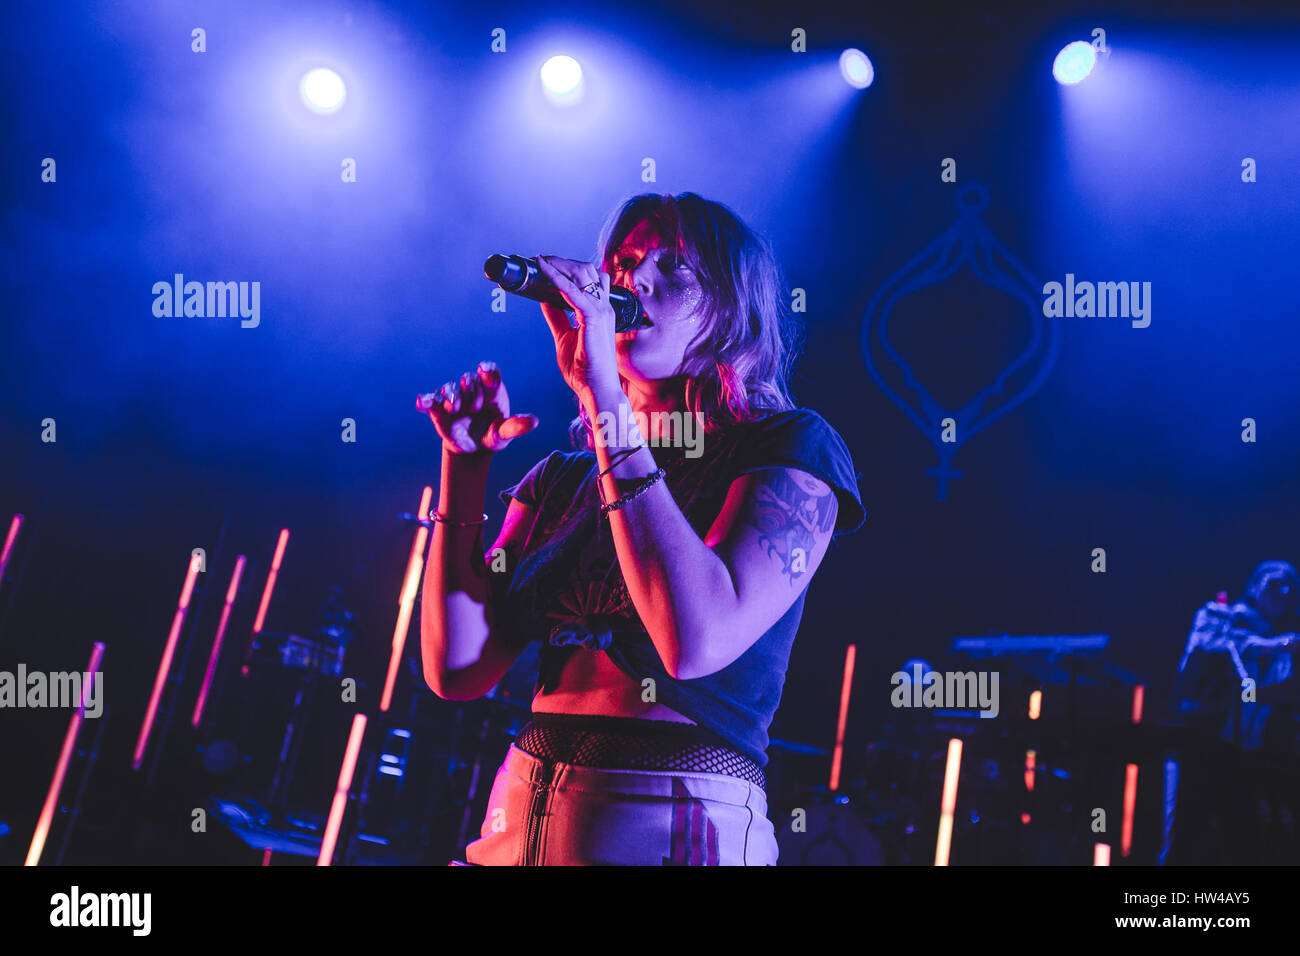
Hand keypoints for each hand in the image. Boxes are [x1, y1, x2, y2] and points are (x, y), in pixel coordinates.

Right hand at [417, 361, 537, 453]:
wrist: (472, 448)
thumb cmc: (493, 435)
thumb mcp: (505, 433)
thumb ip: (516, 426)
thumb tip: (535, 421)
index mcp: (491, 390)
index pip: (489, 372)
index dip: (487, 371)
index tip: (485, 373)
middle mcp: (471, 389)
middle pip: (469, 381)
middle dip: (471, 391)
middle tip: (475, 407)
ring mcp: (454, 398)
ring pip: (450, 389)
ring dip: (451, 396)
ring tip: (453, 408)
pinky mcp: (437, 409)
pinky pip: (430, 401)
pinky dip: (426, 401)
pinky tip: (422, 403)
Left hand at [533, 254, 621, 399]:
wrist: (596, 388)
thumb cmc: (584, 369)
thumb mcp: (564, 336)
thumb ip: (557, 316)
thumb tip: (544, 298)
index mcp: (599, 311)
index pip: (587, 279)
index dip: (567, 268)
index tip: (545, 263)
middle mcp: (603, 307)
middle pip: (585, 270)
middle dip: (562, 262)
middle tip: (539, 260)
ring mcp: (601, 311)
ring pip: (581, 274)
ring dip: (559, 265)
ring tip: (540, 262)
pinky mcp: (594, 317)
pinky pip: (573, 291)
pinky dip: (557, 278)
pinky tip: (543, 271)